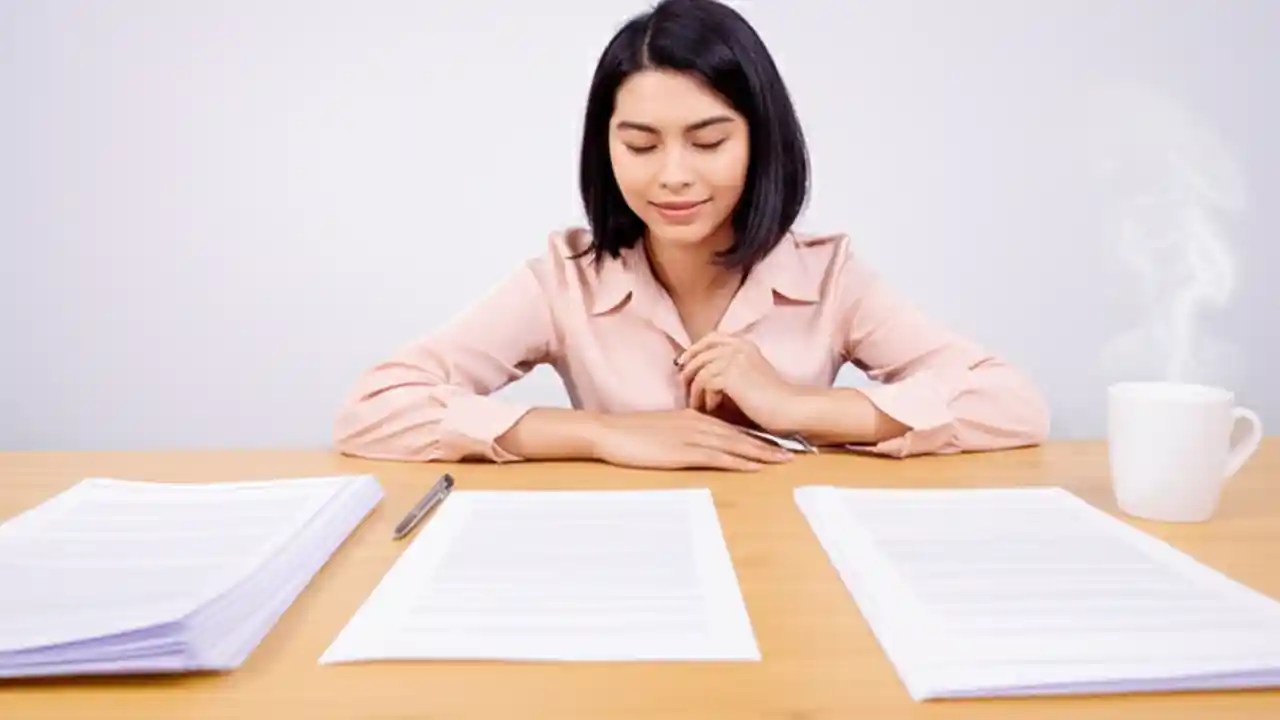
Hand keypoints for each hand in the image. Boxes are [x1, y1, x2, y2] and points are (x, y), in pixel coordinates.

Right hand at [589, 409, 792, 470]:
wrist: (609, 432)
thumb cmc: (630, 433)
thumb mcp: (661, 429)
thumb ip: (681, 433)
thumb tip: (694, 443)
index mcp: (693, 417)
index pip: (732, 425)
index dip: (757, 434)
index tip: (779, 441)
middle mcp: (698, 424)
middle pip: (741, 434)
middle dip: (769, 443)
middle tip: (795, 450)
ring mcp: (692, 437)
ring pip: (736, 444)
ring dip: (762, 452)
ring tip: (785, 460)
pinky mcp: (683, 452)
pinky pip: (718, 457)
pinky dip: (740, 461)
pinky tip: (756, 467)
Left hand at [677, 333, 795, 430]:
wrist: (790, 409)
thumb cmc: (771, 400)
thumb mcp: (748, 377)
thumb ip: (727, 369)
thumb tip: (695, 373)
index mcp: (744, 344)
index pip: (711, 337)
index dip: (694, 349)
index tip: (683, 364)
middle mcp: (738, 347)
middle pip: (700, 353)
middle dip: (688, 371)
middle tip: (683, 388)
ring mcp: (735, 359)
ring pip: (699, 370)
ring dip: (694, 390)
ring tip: (696, 406)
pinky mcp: (731, 375)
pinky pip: (705, 384)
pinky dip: (704, 399)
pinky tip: (710, 410)